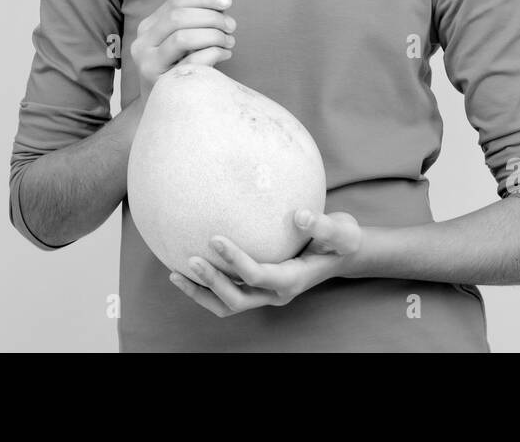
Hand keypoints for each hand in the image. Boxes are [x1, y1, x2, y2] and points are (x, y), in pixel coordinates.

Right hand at [130, 0, 235, 102]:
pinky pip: (192, 62)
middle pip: (179, 17)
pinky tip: (224, 55)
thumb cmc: (178, 69)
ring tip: (228, 42)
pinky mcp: (160, 82)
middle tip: (231, 26)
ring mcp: (148, 63)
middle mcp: (142, 43)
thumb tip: (222, 5)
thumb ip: (195, 23)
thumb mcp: (182, 43)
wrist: (162, 106)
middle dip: (211, 18)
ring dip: (213, 36)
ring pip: (183, 37)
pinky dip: (214, 54)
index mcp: (148, 27)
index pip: (175, 2)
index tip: (227, 1)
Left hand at [169, 210, 362, 316]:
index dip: (235, 260)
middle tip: (190, 259)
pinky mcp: (259, 288)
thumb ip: (323, 225)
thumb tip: (300, 215)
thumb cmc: (342, 240)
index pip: (258, 275)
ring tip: (175, 274)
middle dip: (212, 283)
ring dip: (202, 292)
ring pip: (228, 304)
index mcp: (292, 280)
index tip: (214, 238)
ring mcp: (266, 294)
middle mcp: (277, 293)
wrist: (344, 254)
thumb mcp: (341, 231)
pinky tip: (187, 268)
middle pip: (237, 298)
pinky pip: (228, 294)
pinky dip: (206, 287)